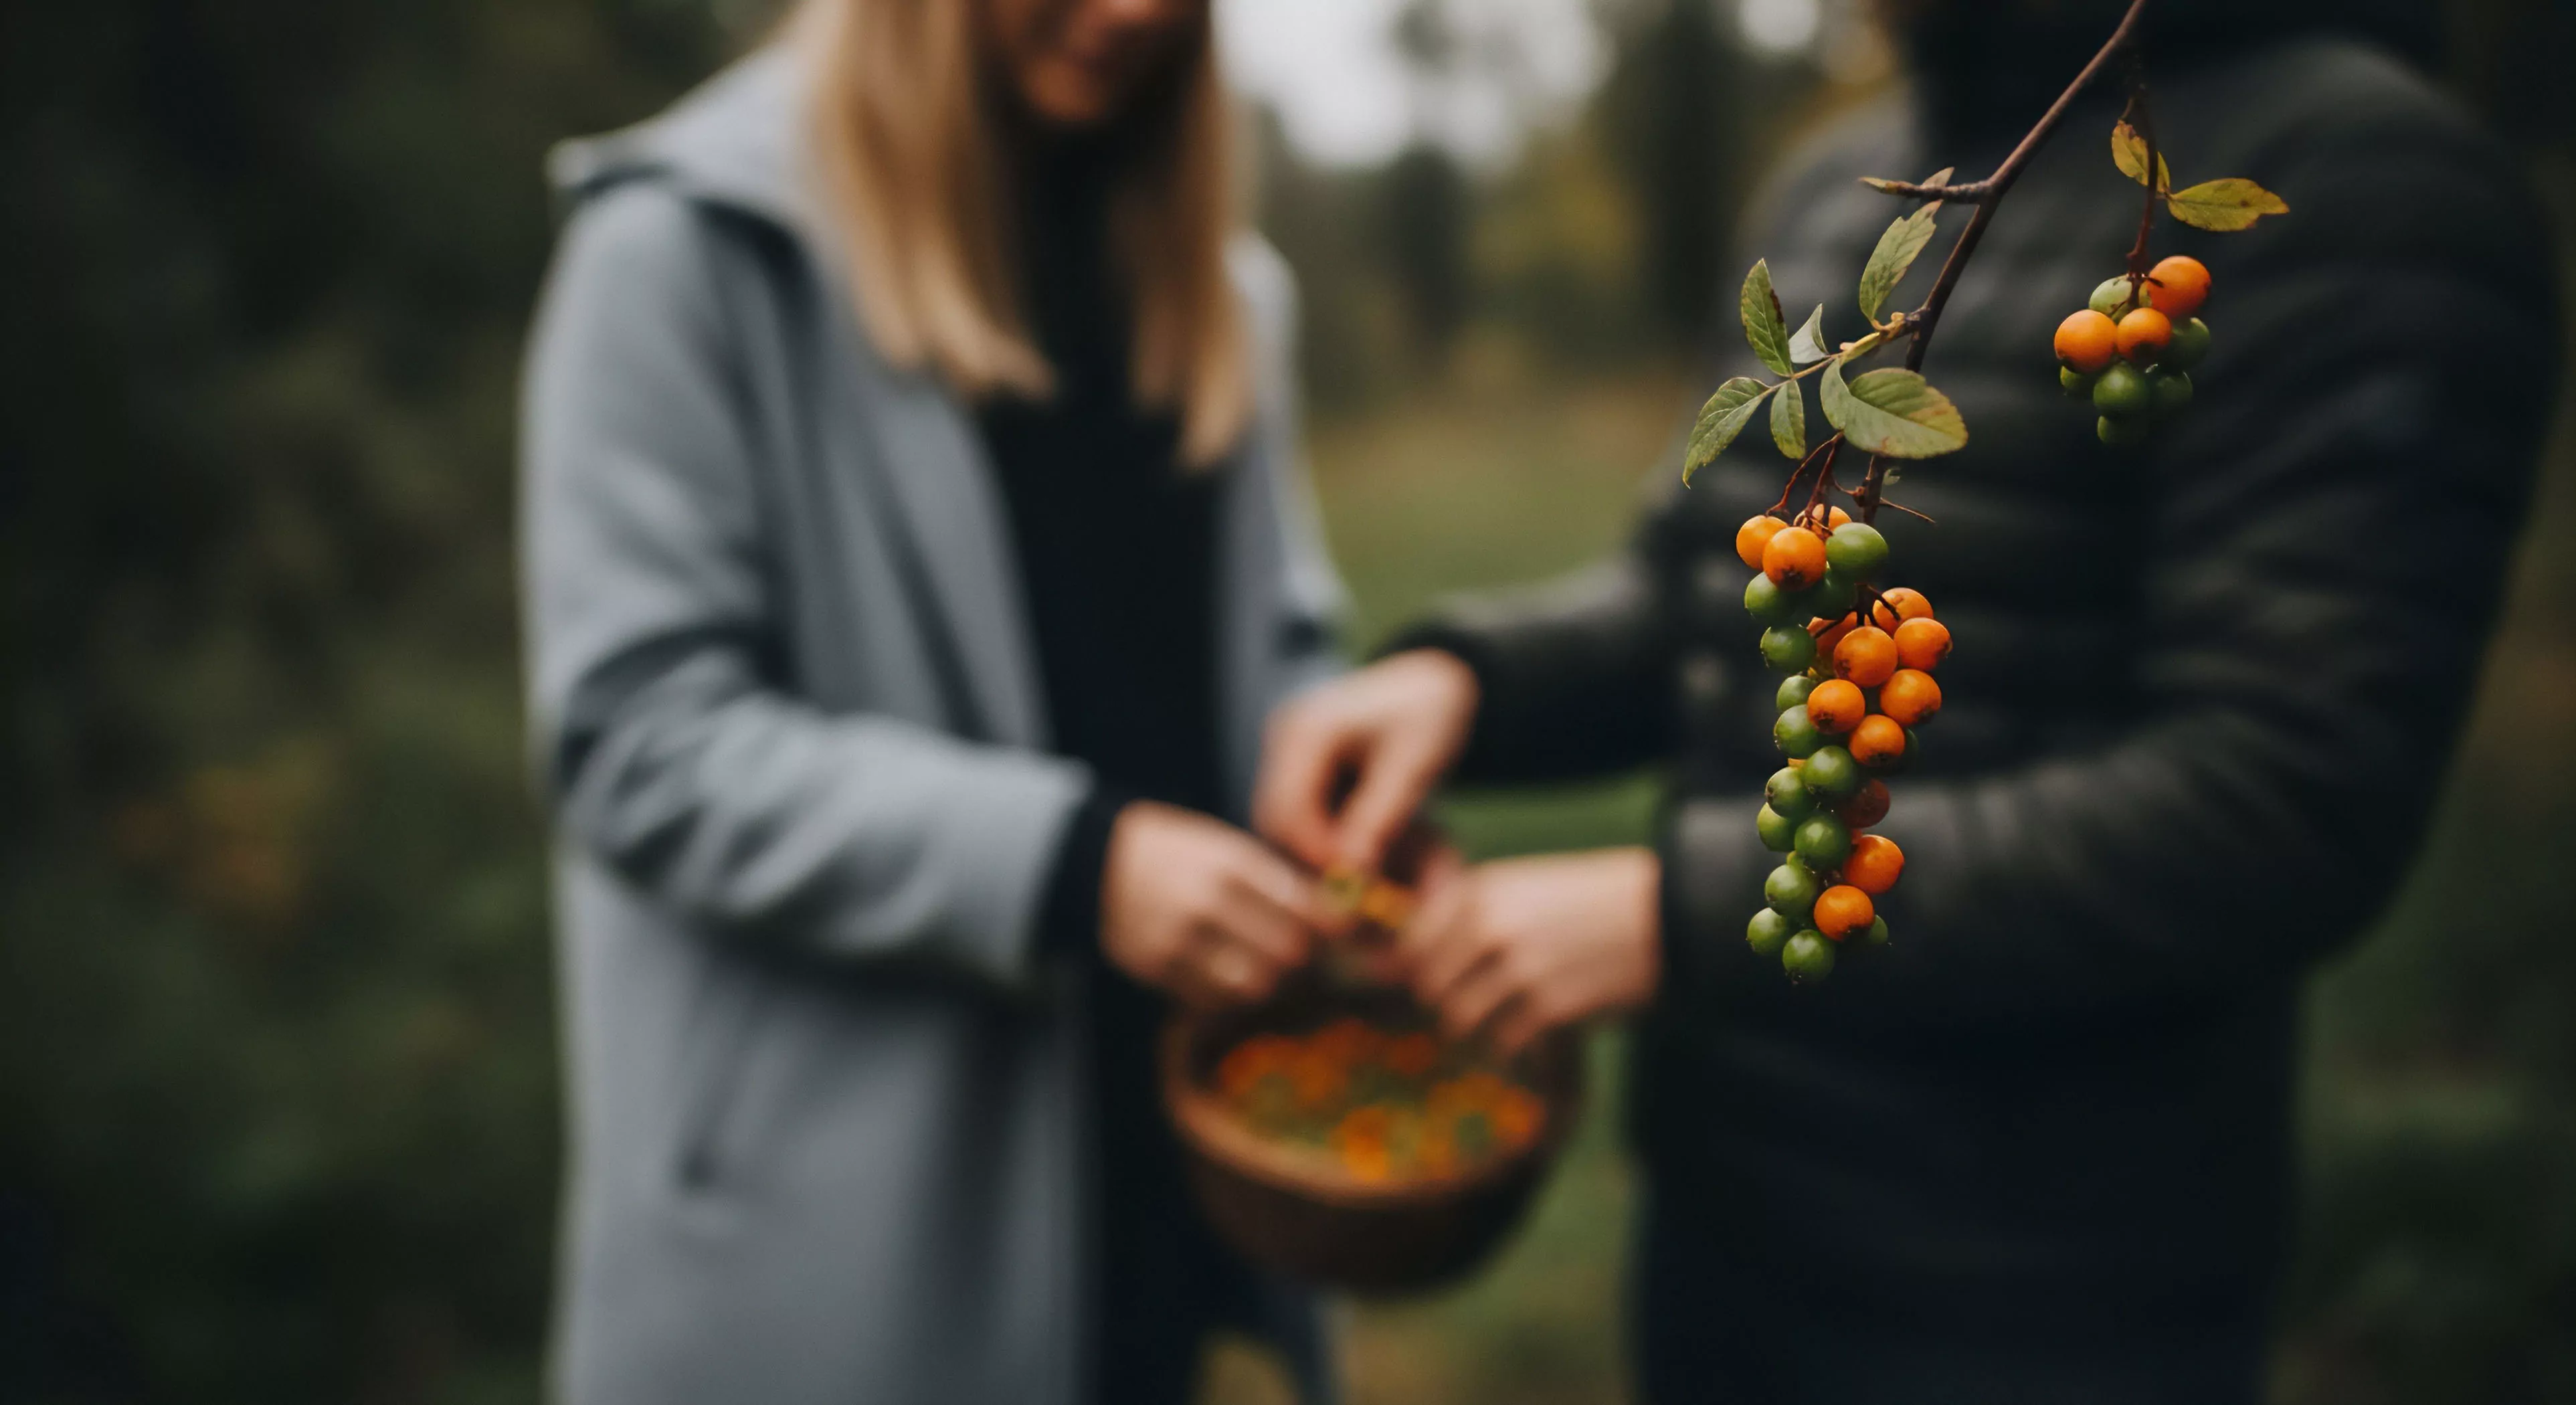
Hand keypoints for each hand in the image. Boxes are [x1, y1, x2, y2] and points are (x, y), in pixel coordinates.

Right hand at [1100, 801, 1324, 1007]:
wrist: (1099, 863)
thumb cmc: (1178, 853)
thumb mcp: (1227, 848)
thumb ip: (1278, 881)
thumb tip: (1335, 916)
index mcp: (1231, 864)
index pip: (1302, 909)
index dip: (1330, 926)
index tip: (1339, 932)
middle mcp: (1206, 903)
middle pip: (1286, 953)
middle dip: (1303, 956)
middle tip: (1303, 952)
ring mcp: (1178, 941)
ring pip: (1253, 986)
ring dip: (1269, 981)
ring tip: (1265, 965)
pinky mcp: (1156, 970)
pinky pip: (1213, 1000)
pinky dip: (1230, 994)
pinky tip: (1228, 974)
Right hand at [1254, 649, 1479, 875]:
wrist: (1434, 683)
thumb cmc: (1430, 717)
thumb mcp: (1412, 767)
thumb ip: (1378, 818)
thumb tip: (1351, 871)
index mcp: (1306, 730)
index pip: (1288, 808)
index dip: (1314, 852)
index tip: (1351, 884)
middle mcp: (1285, 737)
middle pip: (1277, 817)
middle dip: (1311, 856)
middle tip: (1352, 888)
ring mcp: (1287, 749)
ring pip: (1285, 819)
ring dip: (1315, 849)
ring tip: (1359, 870)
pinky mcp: (1298, 762)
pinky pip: (1299, 810)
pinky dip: (1322, 834)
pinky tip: (1355, 848)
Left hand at [1398, 847, 1661, 1056]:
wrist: (1666, 916)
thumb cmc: (1590, 902)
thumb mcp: (1522, 889)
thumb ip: (1467, 918)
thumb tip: (1403, 965)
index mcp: (1480, 890)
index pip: (1411, 944)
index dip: (1410, 970)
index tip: (1423, 984)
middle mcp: (1491, 926)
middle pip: (1429, 987)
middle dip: (1446, 1002)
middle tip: (1473, 1006)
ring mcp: (1518, 969)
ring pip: (1458, 1021)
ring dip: (1476, 1028)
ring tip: (1503, 1020)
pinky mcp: (1549, 1008)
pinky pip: (1501, 1042)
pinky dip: (1512, 1044)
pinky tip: (1535, 1031)